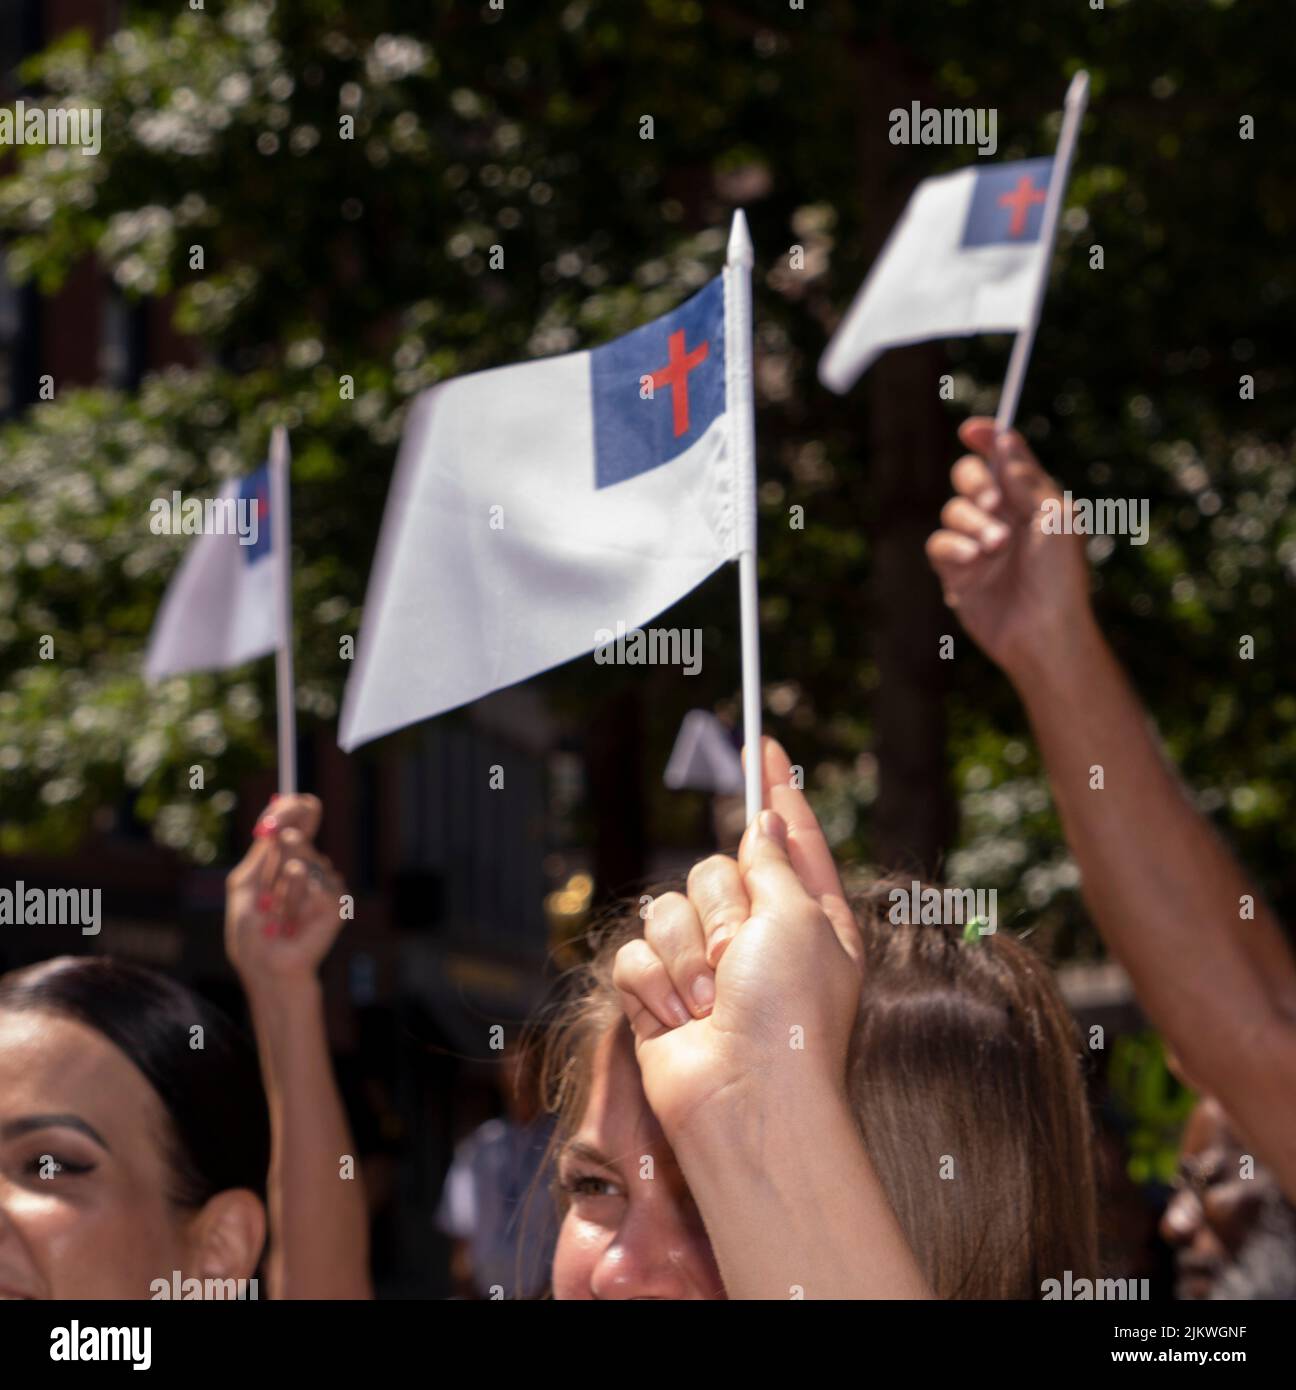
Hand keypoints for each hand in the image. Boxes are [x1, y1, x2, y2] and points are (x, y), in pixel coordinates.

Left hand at [225, 794, 348, 998]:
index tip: (292, 799)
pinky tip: (290, 921)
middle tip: (274, 858)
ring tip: (274, 911)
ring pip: (306, 859)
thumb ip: (261, 850)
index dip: (295, 808)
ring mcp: (324, 884)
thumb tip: (274, 815)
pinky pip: (315, 884)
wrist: (265, 965)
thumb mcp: (246, 882)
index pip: (299, 820)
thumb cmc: (251, 930)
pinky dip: (295, 900)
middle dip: (285, 842)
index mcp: (287, 858)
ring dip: (282, 885)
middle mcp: (309, 866)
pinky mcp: (335, 903)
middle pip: (302, 832)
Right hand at [613, 738, 861, 1143]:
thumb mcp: (799, 919)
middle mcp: (757, 935)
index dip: (776, 788)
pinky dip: (655, 986)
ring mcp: (706, 965)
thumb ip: (774, 860)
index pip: (789, 835)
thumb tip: (764, 821)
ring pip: (667, 907)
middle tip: (737, 958)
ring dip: (687, 957)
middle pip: (715, 868)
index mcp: (808, 915)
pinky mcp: (660, 993)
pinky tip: (680, 1021)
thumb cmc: (790, 1013)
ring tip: (710, 1004)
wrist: (744, 1102)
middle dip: (721, 911)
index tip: (763, 740)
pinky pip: (636, 952)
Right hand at [925, 417, 1091, 677]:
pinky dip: (954, 547)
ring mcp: (975, 543)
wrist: (1044, 631)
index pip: (1002, 457)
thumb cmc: (1061, 576)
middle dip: (974, 483)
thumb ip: (1025, 476)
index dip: (986, 438)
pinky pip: (939, 544)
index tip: (971, 430)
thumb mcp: (1053, 516)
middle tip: (993, 502)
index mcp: (1029, 499)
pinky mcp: (955, 571)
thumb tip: (1003, 438)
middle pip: (968, 477)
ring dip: (972, 523)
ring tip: (995, 547)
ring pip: (952, 511)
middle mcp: (1000, 517)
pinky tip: (974, 561)